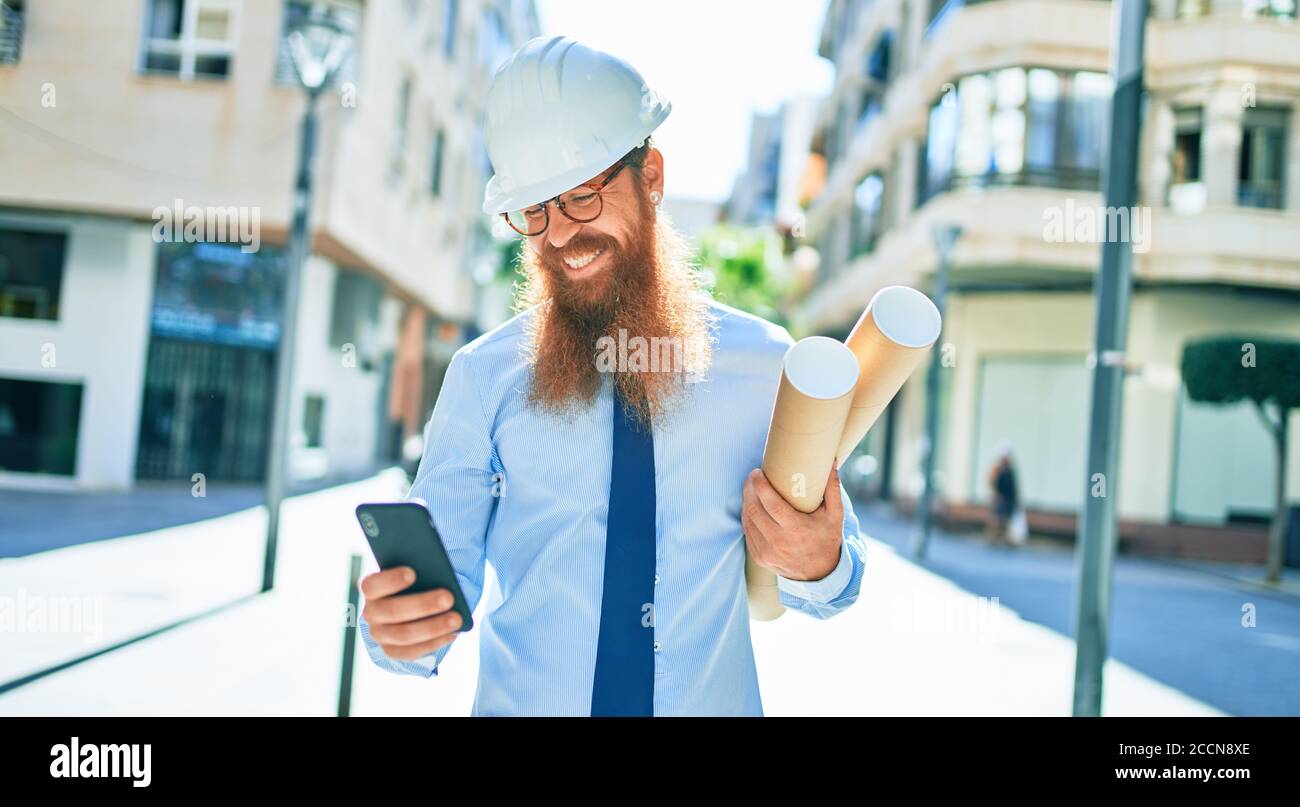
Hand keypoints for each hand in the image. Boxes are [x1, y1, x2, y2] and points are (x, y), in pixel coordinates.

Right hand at [360, 566, 462, 661]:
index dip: (390, 580)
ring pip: (404, 635)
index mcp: (372, 589)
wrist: (406, 607)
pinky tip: (452, 634)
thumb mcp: (414, 575)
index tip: (412, 573)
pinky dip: (433, 643)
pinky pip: (411, 652)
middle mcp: (371, 613)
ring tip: (456, 619)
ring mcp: (380, 634)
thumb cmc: (414, 584)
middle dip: (423, 604)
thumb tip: (439, 576)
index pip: (373, 585)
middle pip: (393, 611)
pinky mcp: (391, 651)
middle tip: (449, 598)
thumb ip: (420, 573)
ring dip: (433, 627)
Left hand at [742, 464, 843, 581]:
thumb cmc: (827, 539)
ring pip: (748, 520)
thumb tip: (832, 462)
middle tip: (752, 476)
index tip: (757, 472)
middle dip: (749, 489)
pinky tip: (750, 506)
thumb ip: (833, 489)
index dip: (760, 485)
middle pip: (754, 509)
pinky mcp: (759, 557)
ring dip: (746, 501)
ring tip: (750, 488)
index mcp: (795, 529)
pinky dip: (747, 516)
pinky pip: (747, 532)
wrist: (819, 574)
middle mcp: (778, 542)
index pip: (770, 503)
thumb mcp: (835, 515)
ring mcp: (766, 551)